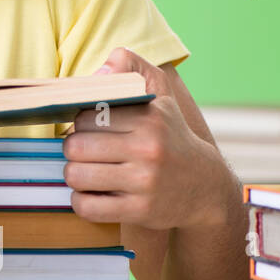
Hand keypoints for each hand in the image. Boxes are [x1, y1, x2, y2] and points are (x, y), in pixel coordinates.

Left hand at [62, 47, 231, 229]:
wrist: (206, 186)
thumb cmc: (170, 137)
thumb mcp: (160, 96)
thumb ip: (130, 67)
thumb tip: (100, 70)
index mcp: (149, 118)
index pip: (85, 116)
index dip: (80, 124)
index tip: (91, 129)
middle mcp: (149, 149)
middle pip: (74, 147)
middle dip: (73, 150)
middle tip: (87, 153)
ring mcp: (145, 183)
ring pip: (75, 176)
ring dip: (76, 176)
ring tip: (90, 172)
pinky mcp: (141, 211)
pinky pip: (86, 207)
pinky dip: (82, 202)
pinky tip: (95, 195)